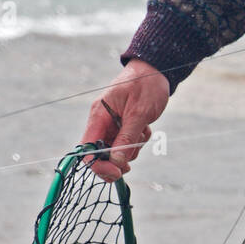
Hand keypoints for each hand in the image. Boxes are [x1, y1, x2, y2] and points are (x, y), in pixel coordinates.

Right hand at [80, 59, 169, 180]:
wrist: (156, 70)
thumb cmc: (146, 86)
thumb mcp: (139, 113)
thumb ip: (127, 138)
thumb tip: (116, 161)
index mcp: (99, 115)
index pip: (88, 148)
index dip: (98, 164)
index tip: (115, 172)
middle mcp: (101, 121)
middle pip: (100, 153)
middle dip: (116, 161)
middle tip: (129, 167)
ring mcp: (111, 124)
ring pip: (116, 151)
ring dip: (131, 149)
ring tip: (143, 133)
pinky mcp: (122, 126)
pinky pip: (127, 144)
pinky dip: (137, 142)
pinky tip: (145, 128)